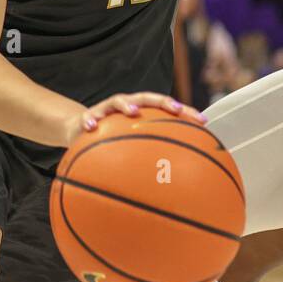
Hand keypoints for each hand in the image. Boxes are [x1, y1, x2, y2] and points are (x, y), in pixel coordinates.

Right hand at [60, 93, 204, 147]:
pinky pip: (87, 118)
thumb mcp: (132, 148)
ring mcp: (107, 109)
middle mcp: (127, 106)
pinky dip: (90, 120)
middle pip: (147, 98)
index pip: (167, 109)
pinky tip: (91, 127)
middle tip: (175, 108)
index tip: (203, 121)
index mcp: (142, 112)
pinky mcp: (87, 116)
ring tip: (132, 111)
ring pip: (117, 101)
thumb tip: (179, 182)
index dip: (185, 113)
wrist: (80, 130)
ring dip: (125, 104)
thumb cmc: (112, 140)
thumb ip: (153, 158)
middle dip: (162, 101)